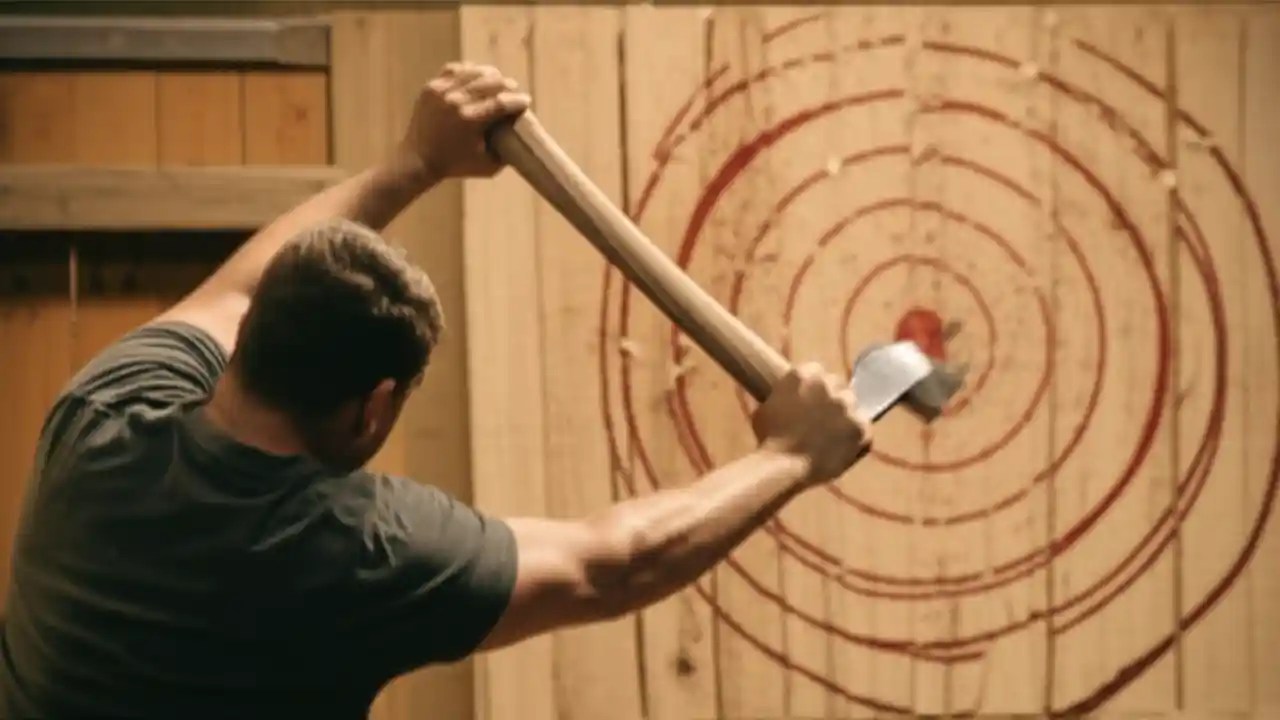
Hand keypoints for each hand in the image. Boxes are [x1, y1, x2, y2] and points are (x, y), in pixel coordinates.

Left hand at [400, 61, 531, 180]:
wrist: (418, 159)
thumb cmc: (456, 165)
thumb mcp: (488, 166)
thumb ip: (507, 152)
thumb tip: (521, 135)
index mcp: (470, 120)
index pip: (502, 102)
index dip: (518, 100)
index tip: (526, 101)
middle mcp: (456, 101)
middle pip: (491, 82)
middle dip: (508, 85)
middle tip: (514, 90)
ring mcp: (442, 91)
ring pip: (474, 71)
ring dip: (490, 75)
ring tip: (497, 80)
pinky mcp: (431, 87)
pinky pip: (455, 69)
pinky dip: (468, 71)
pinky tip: (475, 76)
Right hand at [750, 363, 870, 483]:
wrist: (781, 467)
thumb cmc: (768, 440)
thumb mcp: (767, 406)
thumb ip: (784, 395)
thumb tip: (789, 397)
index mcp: (804, 373)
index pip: (818, 372)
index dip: (815, 389)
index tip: (812, 401)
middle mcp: (829, 383)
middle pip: (839, 386)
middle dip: (833, 401)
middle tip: (823, 421)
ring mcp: (848, 405)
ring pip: (853, 408)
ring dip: (846, 420)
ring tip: (832, 439)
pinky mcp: (862, 427)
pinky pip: (865, 432)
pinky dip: (857, 441)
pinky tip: (841, 451)